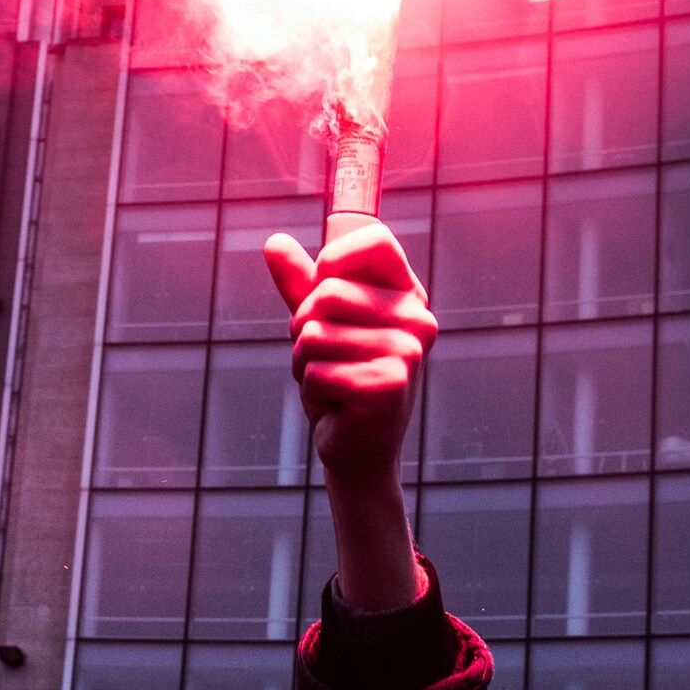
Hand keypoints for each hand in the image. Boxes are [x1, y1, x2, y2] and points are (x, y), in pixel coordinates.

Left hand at [264, 222, 434, 490]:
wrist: (358, 449)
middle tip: (325, 356)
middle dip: (304, 327)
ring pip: (314, 334)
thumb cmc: (342, 379)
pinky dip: (311, 389)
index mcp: (406, 294)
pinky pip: (316, 370)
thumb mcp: (320, 324)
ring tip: (329, 381)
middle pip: (328, 291)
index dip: (333, 256)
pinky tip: (335, 404)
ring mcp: (407, 352)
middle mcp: (416, 318)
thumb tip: (273, 241)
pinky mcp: (388, 384)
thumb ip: (301, 283)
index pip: (375, 240)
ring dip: (304, 362)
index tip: (320, 281)